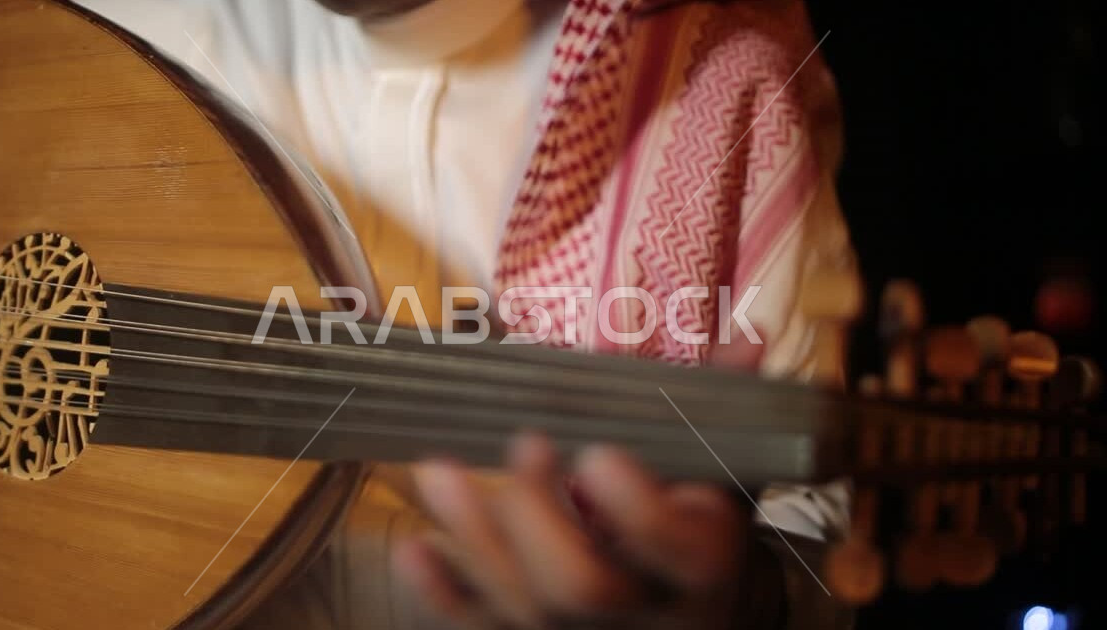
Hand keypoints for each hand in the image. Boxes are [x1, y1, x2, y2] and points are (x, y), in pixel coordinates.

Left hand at [392, 434, 775, 628]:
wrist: (701, 613)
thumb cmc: (707, 531)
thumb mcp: (731, 473)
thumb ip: (727, 409)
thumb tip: (745, 335)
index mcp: (702, 564)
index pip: (674, 549)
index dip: (636, 508)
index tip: (599, 452)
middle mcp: (642, 612)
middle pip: (582, 589)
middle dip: (539, 516)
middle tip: (524, 444)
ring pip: (522, 607)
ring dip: (473, 536)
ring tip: (436, 471)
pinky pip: (484, 628)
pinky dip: (441, 592)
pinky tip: (415, 545)